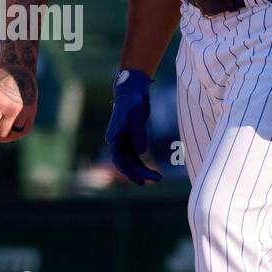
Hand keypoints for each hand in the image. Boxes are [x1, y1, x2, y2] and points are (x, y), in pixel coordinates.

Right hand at [105, 68, 161, 184]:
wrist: (132, 91)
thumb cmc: (133, 101)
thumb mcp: (137, 116)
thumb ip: (138, 135)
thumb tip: (139, 153)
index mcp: (114, 137)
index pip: (119, 160)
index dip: (129, 172)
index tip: (140, 180)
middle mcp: (116, 141)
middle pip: (125, 163)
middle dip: (138, 173)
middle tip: (155, 180)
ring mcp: (123, 141)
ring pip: (131, 161)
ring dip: (142, 170)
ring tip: (157, 177)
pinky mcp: (130, 139)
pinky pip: (135, 156)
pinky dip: (142, 163)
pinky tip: (150, 171)